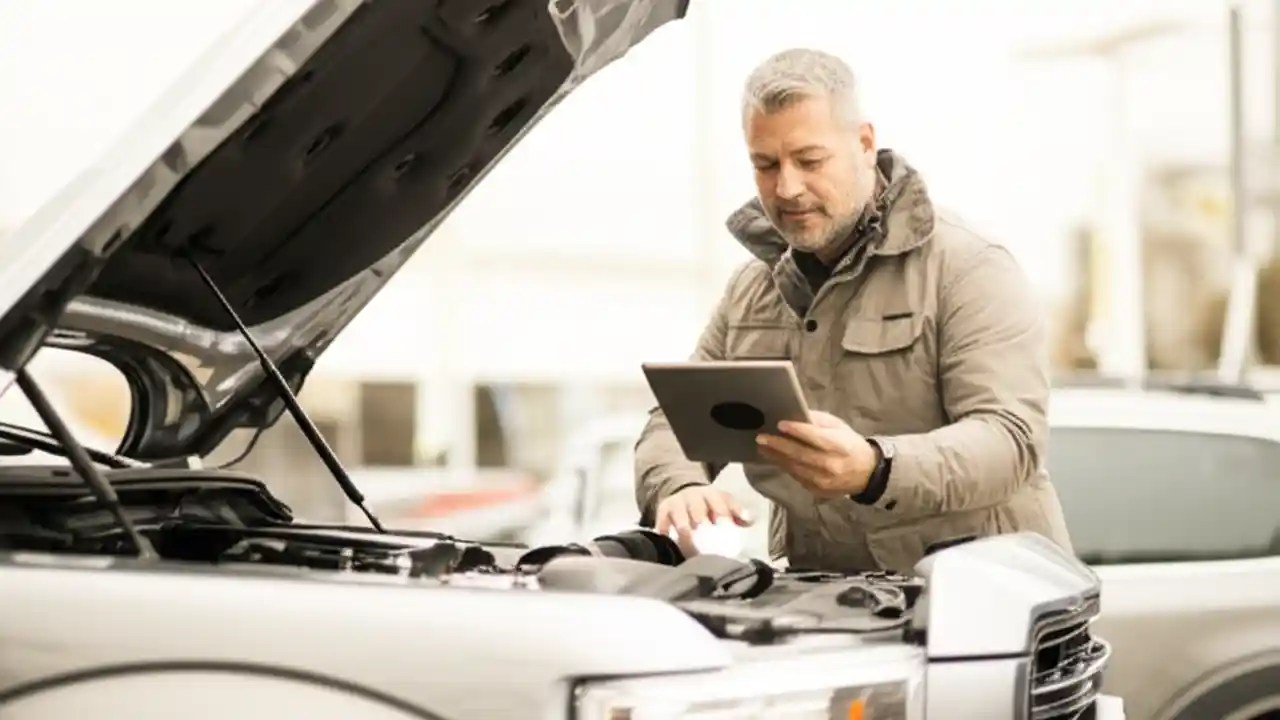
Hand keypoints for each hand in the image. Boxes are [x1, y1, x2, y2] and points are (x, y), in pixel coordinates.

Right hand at [654, 486, 752, 543]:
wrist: (684, 493)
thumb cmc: (709, 504)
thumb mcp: (724, 503)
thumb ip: (738, 513)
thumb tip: (749, 521)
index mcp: (711, 494)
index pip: (718, 501)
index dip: (722, 512)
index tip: (725, 525)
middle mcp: (692, 496)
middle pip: (696, 506)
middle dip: (700, 517)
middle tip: (704, 531)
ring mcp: (676, 503)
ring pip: (678, 514)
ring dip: (683, 526)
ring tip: (688, 540)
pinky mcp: (662, 511)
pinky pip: (662, 522)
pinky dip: (664, 532)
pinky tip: (668, 542)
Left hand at [756, 410, 877, 498]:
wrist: (866, 474)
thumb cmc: (850, 445)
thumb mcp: (839, 427)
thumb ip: (819, 421)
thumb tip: (796, 415)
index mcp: (840, 446)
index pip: (816, 437)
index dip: (797, 431)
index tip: (780, 424)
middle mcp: (831, 465)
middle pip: (800, 454)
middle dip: (778, 445)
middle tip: (761, 438)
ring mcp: (823, 481)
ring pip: (794, 467)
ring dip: (776, 457)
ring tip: (762, 447)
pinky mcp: (817, 490)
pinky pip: (796, 476)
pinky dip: (785, 466)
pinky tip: (775, 458)